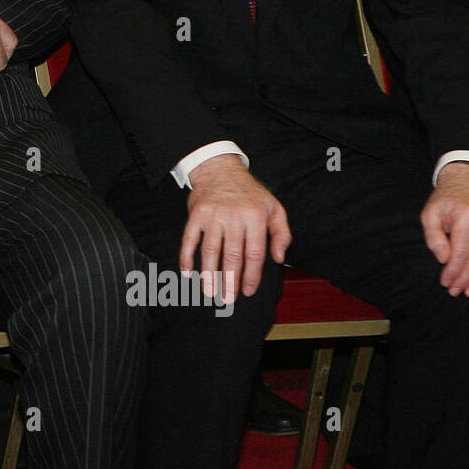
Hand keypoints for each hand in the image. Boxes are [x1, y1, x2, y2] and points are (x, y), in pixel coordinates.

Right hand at [182, 155, 290, 302]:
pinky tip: (188, 272)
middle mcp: (234, 217)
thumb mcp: (274, 208)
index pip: (254, 253)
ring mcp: (213, 216)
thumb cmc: (249, 192)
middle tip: (227, 299)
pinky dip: (187, 257)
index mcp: (255, 217)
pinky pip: (189, 239)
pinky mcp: (196, 215)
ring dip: (209, 274)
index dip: (252, 276)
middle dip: (229, 281)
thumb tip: (278, 258)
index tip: (248, 291)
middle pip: (232, 256)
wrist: (220, 169)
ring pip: (211, 250)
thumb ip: (282, 234)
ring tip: (209, 291)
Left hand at [421, 163, 468, 296]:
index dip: (453, 271)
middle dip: (467, 278)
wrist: (466, 180)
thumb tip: (444, 260)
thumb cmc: (446, 200)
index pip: (461, 252)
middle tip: (457, 291)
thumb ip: (433, 237)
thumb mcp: (430, 214)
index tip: (446, 282)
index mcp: (465, 216)